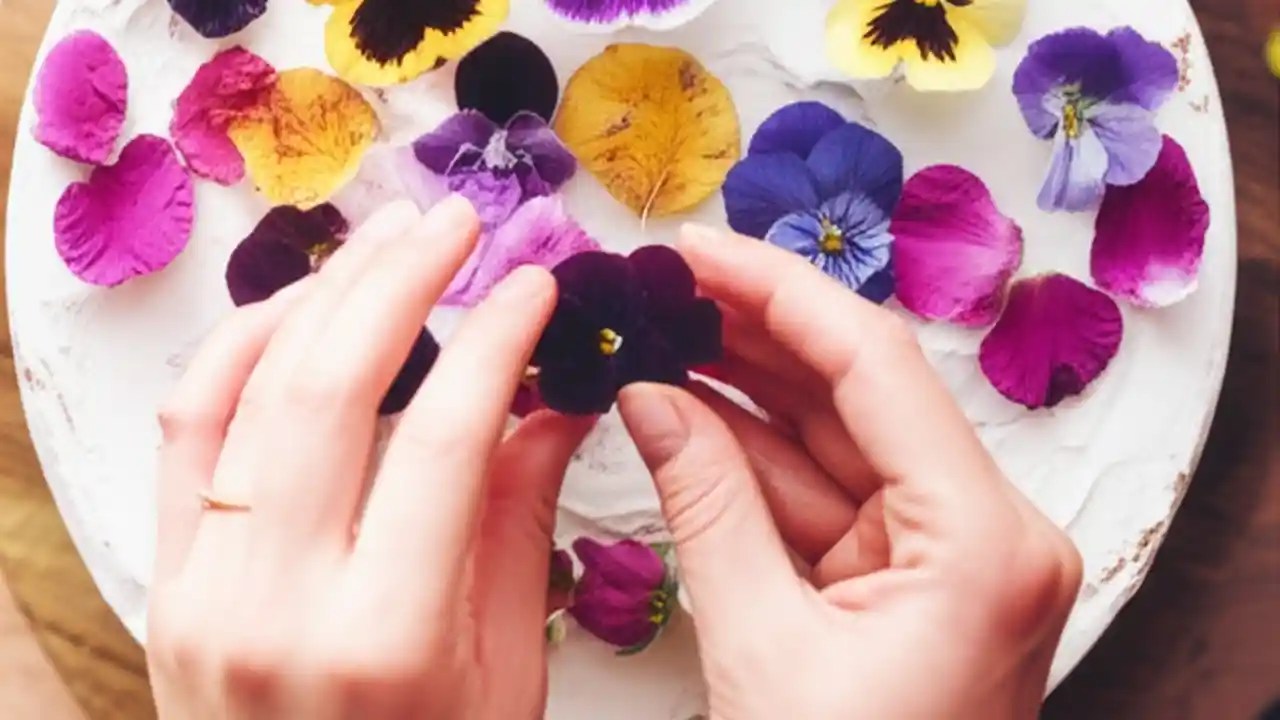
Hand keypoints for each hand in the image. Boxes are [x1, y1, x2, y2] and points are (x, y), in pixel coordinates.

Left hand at [148, 198, 591, 719]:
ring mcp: (204, 585)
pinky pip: (189, 425)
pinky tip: (301, 302)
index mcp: (387, 637)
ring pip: (252, 387)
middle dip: (404, 280)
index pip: (449, 439)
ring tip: (389, 240)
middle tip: (458, 223)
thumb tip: (558, 397)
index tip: (534, 286)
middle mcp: (278, 603)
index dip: (498, 340)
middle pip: (336, 386)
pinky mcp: (167, 574)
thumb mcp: (506, 670)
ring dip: (325, 292)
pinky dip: (241, 344)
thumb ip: (523, 523)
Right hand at [619, 225, 1082, 719]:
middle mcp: (987, 539)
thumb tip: (649, 397)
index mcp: (984, 547)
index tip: (700, 247)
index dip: (778, 292)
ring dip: (743, 393)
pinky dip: (753, 463)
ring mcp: (949, 561)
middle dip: (753, 334)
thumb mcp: (755, 646)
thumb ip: (701, 503)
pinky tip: (686, 412)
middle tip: (667, 285)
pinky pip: (824, 501)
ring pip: (834, 444)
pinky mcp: (909, 584)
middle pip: (858, 395)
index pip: (875, 368)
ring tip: (661, 334)